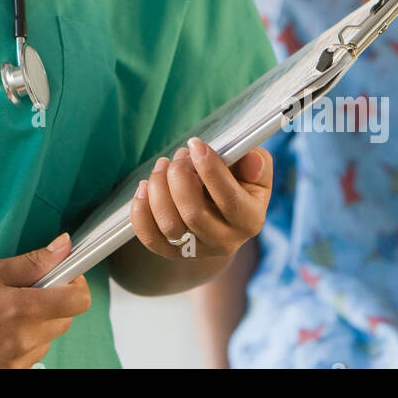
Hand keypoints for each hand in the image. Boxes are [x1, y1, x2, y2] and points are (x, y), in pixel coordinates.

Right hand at [0, 235, 90, 367]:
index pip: (75, 303)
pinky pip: (26, 359)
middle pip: (63, 322)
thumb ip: (30, 263)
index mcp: (18, 311)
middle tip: (30, 287)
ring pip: (45, 342)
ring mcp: (9, 366)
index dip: (74, 284)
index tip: (63, 274)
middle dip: (55, 302)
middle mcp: (19, 344)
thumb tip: (63, 246)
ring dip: (38, 324)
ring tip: (7, 310)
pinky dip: (21, 343)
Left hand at [129, 139, 272, 260]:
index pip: (229, 199)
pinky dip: (141, 213)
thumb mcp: (254, 170)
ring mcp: (198, 251)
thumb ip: (256, 163)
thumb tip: (252, 161)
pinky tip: (143, 189)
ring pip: (170, 226)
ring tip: (161, 166)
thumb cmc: (238, 181)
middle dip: (179, 177)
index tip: (195, 144)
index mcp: (249, 219)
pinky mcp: (174, 253)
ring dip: (158, 189)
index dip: (210, 169)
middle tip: (177, 157)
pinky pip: (151, 238)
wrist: (221, 213)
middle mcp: (226, 241)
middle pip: (194, 214)